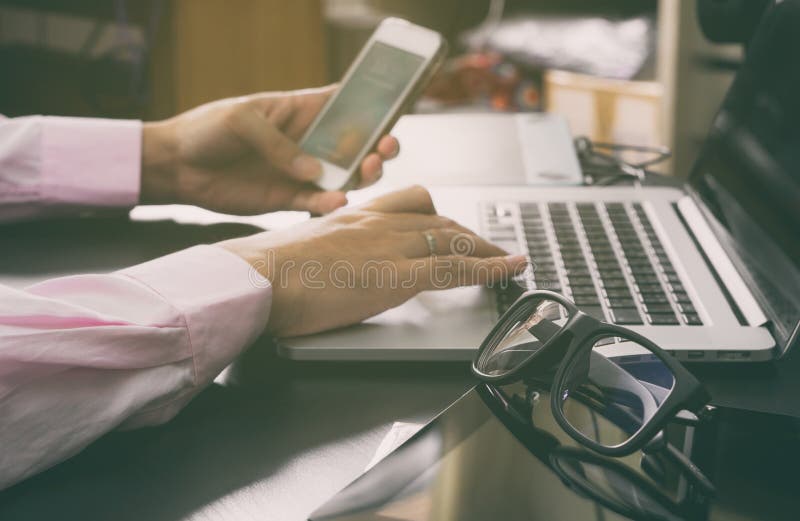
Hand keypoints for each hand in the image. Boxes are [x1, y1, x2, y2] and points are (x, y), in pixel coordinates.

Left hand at [140, 86, 399, 214]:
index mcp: (300, 111)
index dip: (371, 106)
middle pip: (356, 143)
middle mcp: (308, 141)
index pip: (344, 104)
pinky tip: (337, 201)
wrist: (177, 166)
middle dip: (378, 145)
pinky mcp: (288, 199)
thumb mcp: (242, 121)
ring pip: (345, 175)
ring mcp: (301, 171)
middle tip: (384, 149)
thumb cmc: (207, 129)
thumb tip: (314, 170)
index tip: (392, 111)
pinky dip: (329, 204)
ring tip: (368, 172)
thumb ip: (278, 144)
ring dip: (363, 174)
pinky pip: (317, 203)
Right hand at [219, 186, 526, 336]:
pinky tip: (509, 270)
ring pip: (453, 240)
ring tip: (505, 261)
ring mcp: (390, 247)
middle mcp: (379, 224)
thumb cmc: (268, 270)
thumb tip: (337, 267)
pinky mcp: (397, 276)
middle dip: (469, 236)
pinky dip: (490, 268)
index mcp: (356, 217)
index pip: (412, 204)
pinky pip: (455, 269)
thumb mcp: (305, 249)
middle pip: (439, 221)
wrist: (255, 278)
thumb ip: (331, 251)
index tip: (453, 226)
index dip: (441, 217)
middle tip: (489, 248)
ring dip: (486, 250)